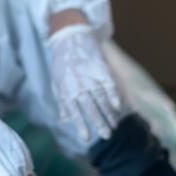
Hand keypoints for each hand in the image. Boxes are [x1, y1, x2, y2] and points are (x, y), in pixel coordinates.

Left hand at [47, 24, 122, 142]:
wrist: (70, 37)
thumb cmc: (62, 62)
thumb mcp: (57, 82)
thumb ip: (62, 102)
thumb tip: (64, 120)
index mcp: (67, 90)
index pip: (75, 112)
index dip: (81, 125)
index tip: (87, 138)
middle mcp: (79, 86)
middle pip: (91, 108)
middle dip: (99, 123)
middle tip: (106, 136)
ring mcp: (91, 77)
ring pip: (101, 99)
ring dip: (109, 114)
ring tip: (114, 125)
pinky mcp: (101, 68)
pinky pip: (109, 84)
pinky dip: (114, 95)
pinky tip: (118, 106)